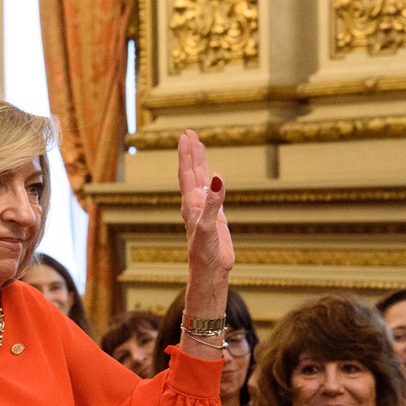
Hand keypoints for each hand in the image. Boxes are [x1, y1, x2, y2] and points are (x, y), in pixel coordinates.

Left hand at [178, 130, 234, 310]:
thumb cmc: (204, 252)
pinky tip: (213, 176)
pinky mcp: (214, 217)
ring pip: (200, 180)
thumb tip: (218, 177)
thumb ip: (214, 202)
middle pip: (191, 172)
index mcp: (191, 203)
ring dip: (199, 163)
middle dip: (191, 153)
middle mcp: (195, 204)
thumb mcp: (209, 226)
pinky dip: (212, 180)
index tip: (186, 136)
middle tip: (189, 133)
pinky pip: (211, 192)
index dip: (187, 154)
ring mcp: (204, 210)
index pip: (187, 173)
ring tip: (198, 146)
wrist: (209, 271)